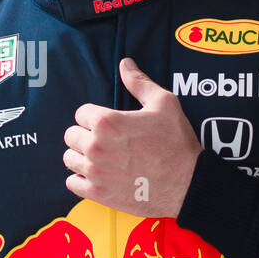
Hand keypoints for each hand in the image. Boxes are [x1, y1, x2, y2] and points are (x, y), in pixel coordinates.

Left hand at [63, 58, 203, 216]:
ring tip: (101, 157)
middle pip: (71, 136)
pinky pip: (72, 183)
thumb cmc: (177, 142)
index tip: (108, 124)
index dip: (94, 117)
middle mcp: (96, 147)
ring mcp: (95, 172)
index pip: (80, 113)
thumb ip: (139, 82)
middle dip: (86, 135)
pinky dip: (82, 179)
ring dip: (82, 157)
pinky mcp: (98, 194)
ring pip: (69, 159)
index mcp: (107, 122)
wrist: (189, 183)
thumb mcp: (164, 104)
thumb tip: (125, 63)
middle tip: (106, 141)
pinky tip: (98, 175)